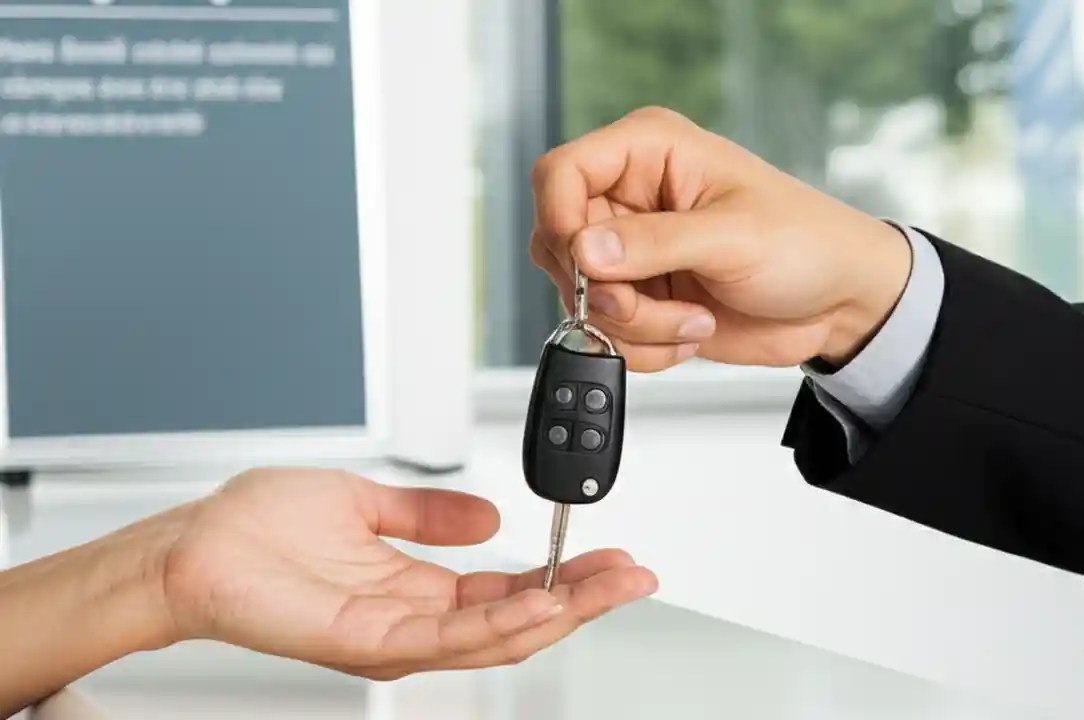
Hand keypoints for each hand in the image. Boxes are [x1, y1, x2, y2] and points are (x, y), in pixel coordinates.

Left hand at [158, 468, 656, 677]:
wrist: (194, 544)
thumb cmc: (257, 529)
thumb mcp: (367, 504)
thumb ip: (429, 515)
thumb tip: (487, 517)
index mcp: (415, 588)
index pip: (508, 593)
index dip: (565, 578)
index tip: (608, 556)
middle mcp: (412, 621)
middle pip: (518, 621)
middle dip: (584, 600)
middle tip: (636, 576)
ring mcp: (394, 637)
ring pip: (498, 637)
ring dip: (562, 613)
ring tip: (612, 588)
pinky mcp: (369, 642)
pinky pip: (450, 638)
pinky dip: (505, 625)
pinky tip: (546, 605)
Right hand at [530, 106, 911, 371]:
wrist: (838, 302)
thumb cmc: (807, 243)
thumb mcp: (734, 236)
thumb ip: (655, 242)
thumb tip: (585, 250)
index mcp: (649, 152)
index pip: (561, 173)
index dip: (559, 218)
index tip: (587, 263)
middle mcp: (630, 198)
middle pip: (559, 245)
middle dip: (606, 290)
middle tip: (658, 304)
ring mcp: (631, 252)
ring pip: (579, 297)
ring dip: (633, 325)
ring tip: (693, 318)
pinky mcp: (641, 298)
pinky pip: (604, 332)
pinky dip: (642, 346)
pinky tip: (690, 331)